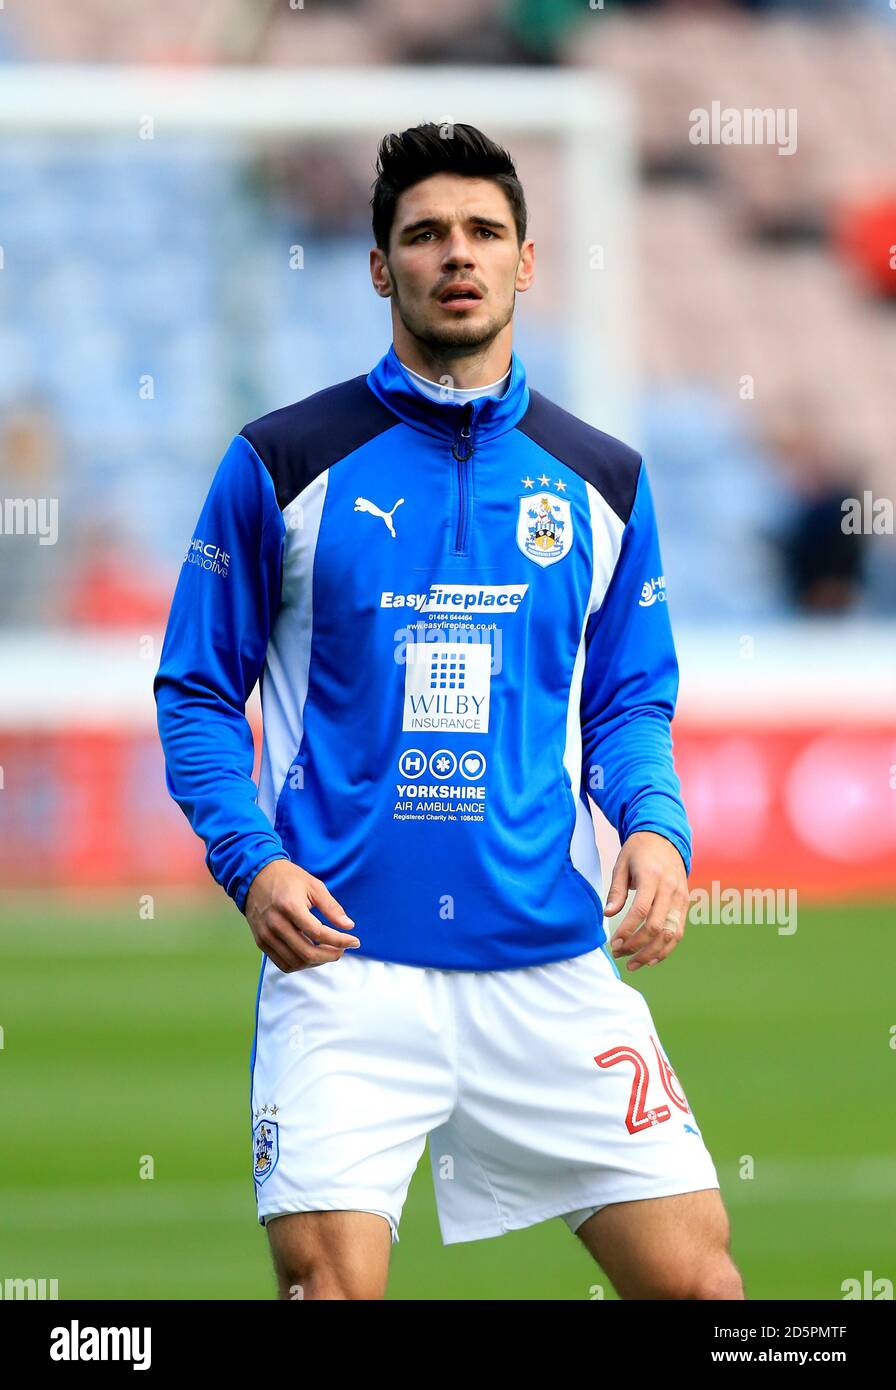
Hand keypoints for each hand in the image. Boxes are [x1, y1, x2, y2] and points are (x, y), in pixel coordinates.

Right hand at [244, 859, 359, 972]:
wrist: (255, 876)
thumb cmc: (288, 879)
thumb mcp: (314, 886)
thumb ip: (331, 907)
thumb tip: (349, 926)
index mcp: (290, 907)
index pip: (319, 933)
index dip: (340, 940)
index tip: (355, 941)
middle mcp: (276, 924)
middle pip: (307, 953)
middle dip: (331, 955)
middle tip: (343, 949)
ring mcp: (266, 935)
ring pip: (296, 962)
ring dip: (317, 962)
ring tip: (329, 951)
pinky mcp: (261, 942)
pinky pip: (283, 963)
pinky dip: (301, 964)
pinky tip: (312, 954)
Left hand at [604, 831, 688, 971]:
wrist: (665, 838)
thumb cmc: (638, 851)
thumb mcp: (622, 864)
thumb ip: (616, 890)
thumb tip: (608, 914)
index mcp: (653, 876)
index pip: (642, 910)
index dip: (628, 930)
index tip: (613, 942)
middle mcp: (670, 888)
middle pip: (656, 926)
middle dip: (636, 945)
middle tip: (617, 953)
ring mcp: (681, 897)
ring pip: (670, 934)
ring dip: (651, 953)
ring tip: (632, 964)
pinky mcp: (685, 904)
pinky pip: (678, 932)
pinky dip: (666, 949)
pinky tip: (650, 959)